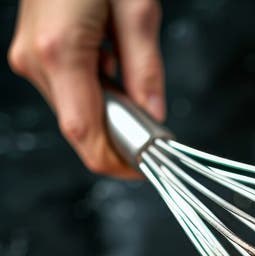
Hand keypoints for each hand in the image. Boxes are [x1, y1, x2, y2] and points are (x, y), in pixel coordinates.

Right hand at [8, 0, 164, 176]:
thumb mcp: (138, 7)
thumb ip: (146, 69)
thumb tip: (154, 116)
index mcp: (60, 52)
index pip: (86, 136)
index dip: (116, 162)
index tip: (145, 168)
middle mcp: (35, 59)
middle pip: (80, 128)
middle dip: (119, 134)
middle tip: (153, 123)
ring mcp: (28, 54)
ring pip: (74, 111)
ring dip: (108, 111)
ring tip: (130, 78)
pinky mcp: (31, 48)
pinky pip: (66, 89)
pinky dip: (95, 91)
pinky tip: (111, 64)